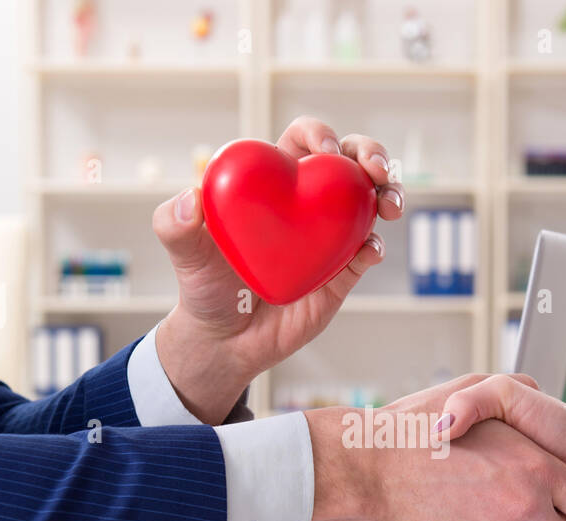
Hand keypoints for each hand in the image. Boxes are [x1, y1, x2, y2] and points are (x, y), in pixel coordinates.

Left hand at [150, 116, 403, 423]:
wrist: (225, 340)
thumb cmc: (204, 287)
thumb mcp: (183, 255)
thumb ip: (175, 225)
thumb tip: (190, 198)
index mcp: (273, 181)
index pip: (301, 141)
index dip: (319, 134)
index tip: (325, 151)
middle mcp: (306, 202)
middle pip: (348, 162)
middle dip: (370, 154)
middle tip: (375, 170)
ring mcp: (329, 236)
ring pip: (368, 202)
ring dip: (387, 194)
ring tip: (390, 205)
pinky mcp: (342, 273)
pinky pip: (365, 252)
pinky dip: (373, 246)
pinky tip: (369, 250)